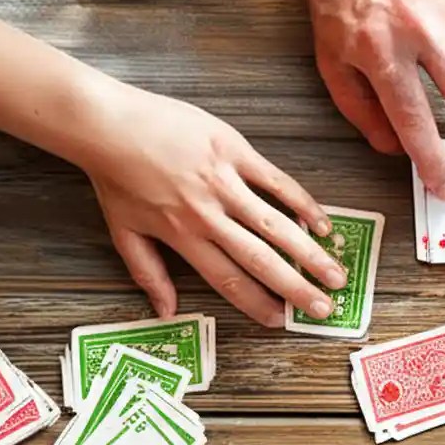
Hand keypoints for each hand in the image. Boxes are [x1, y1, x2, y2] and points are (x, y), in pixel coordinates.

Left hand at [85, 85, 345, 327]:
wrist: (107, 122)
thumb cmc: (115, 176)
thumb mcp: (123, 232)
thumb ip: (148, 273)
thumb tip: (165, 312)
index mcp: (183, 236)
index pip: (228, 279)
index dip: (257, 303)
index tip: (280, 321)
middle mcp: (207, 214)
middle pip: (260, 259)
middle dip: (295, 287)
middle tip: (323, 308)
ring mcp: (224, 181)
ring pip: (276, 225)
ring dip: (310, 253)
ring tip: (336, 274)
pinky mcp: (234, 150)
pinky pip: (276, 181)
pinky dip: (302, 202)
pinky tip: (323, 222)